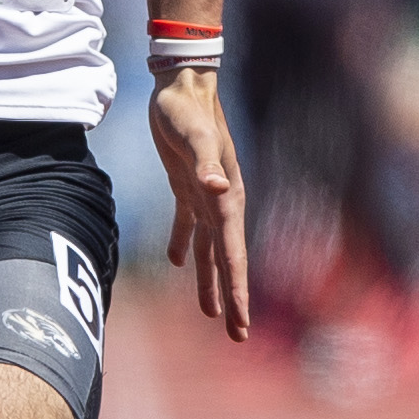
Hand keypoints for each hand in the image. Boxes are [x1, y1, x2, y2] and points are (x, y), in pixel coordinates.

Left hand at [148, 66, 250, 341]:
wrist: (181, 84)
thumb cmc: (187, 110)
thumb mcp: (193, 136)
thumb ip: (205, 163)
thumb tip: (218, 189)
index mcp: (228, 198)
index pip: (233, 254)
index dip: (237, 290)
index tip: (240, 322)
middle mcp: (222, 202)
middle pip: (227, 260)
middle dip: (232, 297)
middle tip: (237, 335)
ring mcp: (205, 195)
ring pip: (209, 249)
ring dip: (209, 280)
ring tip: (208, 313)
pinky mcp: (186, 185)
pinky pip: (187, 224)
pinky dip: (184, 245)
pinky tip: (178, 263)